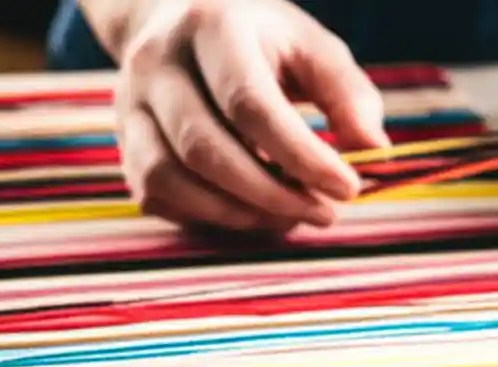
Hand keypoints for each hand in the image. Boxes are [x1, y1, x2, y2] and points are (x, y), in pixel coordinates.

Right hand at [82, 0, 389, 229]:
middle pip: (205, 148)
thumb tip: (372, 150)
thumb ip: (347, 93)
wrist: (178, 16)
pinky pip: (156, 195)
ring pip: (170, 179)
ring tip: (290, 216)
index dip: (301, 155)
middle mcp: (158, 62)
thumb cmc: (261, 40)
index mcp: (212, 25)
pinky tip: (250, 211)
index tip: (348, 187)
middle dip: (271, 195)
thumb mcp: (311, 47)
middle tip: (325, 213)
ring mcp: (131, 104)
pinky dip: (206, 215)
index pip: (250, 104)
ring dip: (238, 213)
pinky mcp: (125, 141)